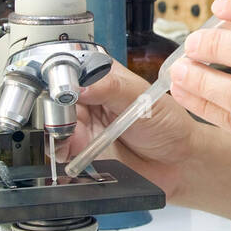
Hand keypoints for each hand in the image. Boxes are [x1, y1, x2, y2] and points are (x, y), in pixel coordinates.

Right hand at [56, 59, 200, 199]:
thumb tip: (80, 86)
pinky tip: (70, 151)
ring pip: (53, 122)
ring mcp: (84, 123)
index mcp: (103, 76)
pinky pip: (59, 148)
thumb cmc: (169, 125)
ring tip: (71, 136)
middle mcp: (89, 98)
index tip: (63, 89)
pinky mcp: (82, 148)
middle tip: (68, 117)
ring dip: (56, 129)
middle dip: (56, 106)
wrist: (177, 163)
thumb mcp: (144, 100)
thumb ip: (112, 89)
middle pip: (56, 96)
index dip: (61, 76)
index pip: (70, 68)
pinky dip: (59, 150)